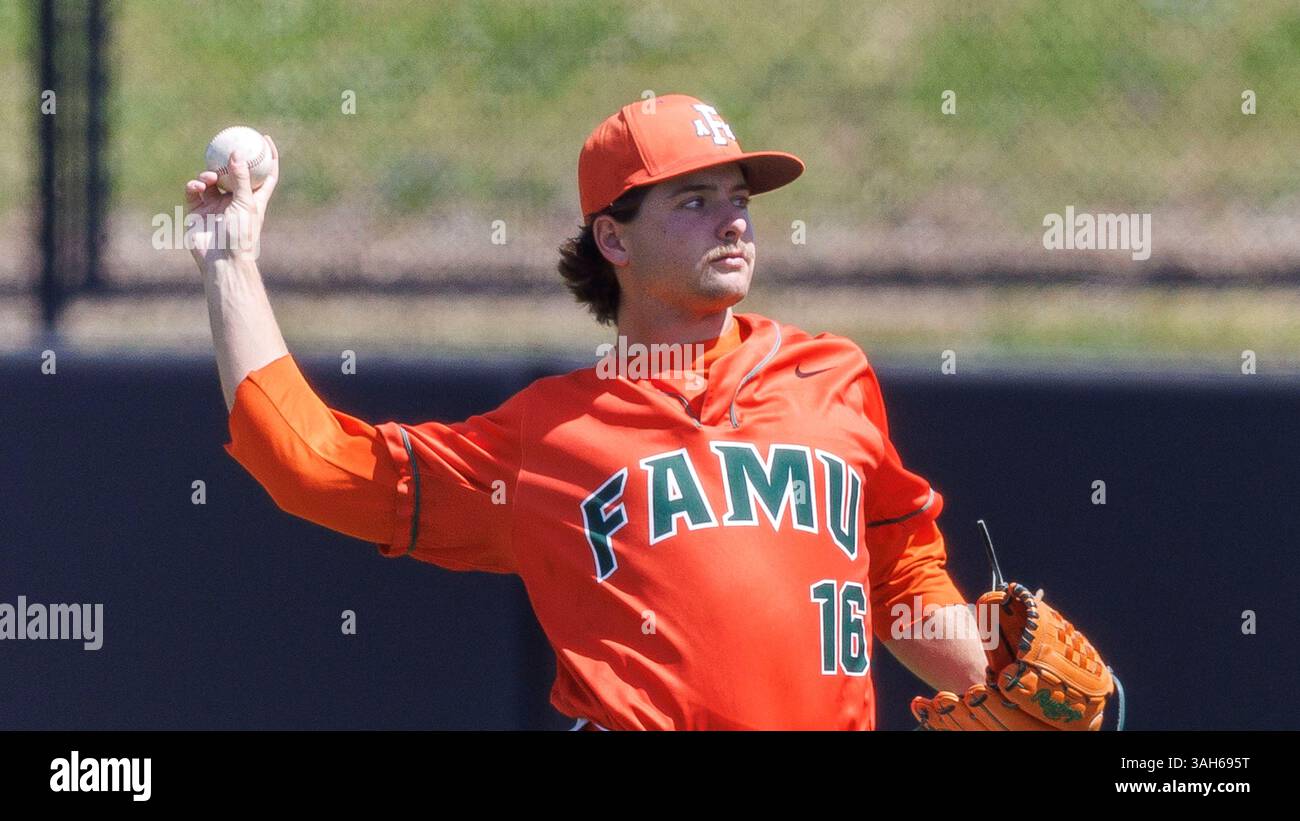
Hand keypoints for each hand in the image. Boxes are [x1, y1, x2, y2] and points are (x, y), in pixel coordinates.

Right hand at [183, 135, 279, 269]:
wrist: (221, 260)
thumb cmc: (240, 235)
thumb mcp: (245, 204)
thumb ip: (240, 178)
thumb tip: (237, 152)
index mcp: (254, 200)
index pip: (265, 174)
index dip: (268, 156)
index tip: (264, 138)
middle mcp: (235, 201)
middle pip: (234, 174)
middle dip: (228, 161)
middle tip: (225, 146)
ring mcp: (216, 205)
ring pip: (211, 180)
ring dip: (209, 174)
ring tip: (210, 177)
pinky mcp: (197, 211)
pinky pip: (194, 191)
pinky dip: (194, 185)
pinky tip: (196, 185)